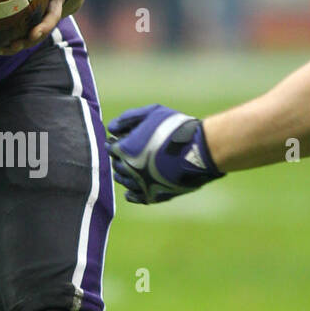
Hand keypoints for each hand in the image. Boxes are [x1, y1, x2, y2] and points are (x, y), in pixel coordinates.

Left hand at [0, 0, 65, 56]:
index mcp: (55, 8)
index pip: (51, 20)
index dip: (43, 28)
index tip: (34, 34)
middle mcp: (45, 19)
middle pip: (37, 36)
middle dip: (26, 43)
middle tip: (14, 46)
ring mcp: (35, 24)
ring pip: (26, 40)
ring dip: (13, 48)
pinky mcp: (25, 26)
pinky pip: (17, 37)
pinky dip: (7, 44)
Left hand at [107, 104, 223, 204]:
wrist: (198, 150)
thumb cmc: (175, 128)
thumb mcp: (152, 113)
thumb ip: (128, 118)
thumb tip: (111, 129)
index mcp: (126, 149)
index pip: (112, 148)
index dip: (115, 143)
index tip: (120, 140)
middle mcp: (128, 169)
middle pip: (117, 165)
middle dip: (120, 158)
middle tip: (126, 154)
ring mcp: (140, 184)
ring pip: (125, 181)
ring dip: (124, 175)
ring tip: (130, 168)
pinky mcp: (153, 195)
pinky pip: (136, 197)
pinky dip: (132, 194)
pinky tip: (131, 191)